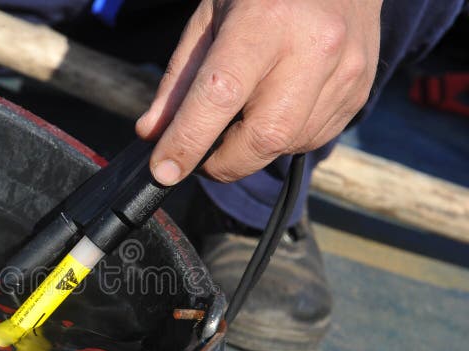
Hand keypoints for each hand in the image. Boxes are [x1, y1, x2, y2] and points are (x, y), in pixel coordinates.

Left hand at [136, 0, 382, 184]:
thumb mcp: (209, 20)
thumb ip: (179, 81)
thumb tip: (152, 135)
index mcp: (266, 21)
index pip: (221, 95)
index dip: (188, 141)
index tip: (164, 170)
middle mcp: (313, 47)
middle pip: (263, 137)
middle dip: (222, 163)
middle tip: (201, 156)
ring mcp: (344, 73)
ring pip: (286, 145)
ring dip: (251, 150)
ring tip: (243, 114)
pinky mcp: (358, 95)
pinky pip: (310, 140)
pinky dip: (281, 140)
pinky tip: (275, 107)